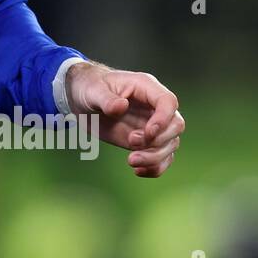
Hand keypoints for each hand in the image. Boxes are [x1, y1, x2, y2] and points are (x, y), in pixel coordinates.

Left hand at [65, 62, 183, 177]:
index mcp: (146, 87)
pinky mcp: (146, 142)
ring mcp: (152, 125)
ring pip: (170, 144)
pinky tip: (138, 171)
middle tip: (131, 142)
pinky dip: (154, 168)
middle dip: (158, 140)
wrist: (81, 99)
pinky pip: (162, 158)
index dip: (163, 119)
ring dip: (155, 157)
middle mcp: (154, 107)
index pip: (168, 101)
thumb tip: (120, 107)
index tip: (147, 133)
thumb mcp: (93, 90)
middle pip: (175, 125)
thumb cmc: (89, 87)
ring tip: (131, 160)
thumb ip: (106, 99)